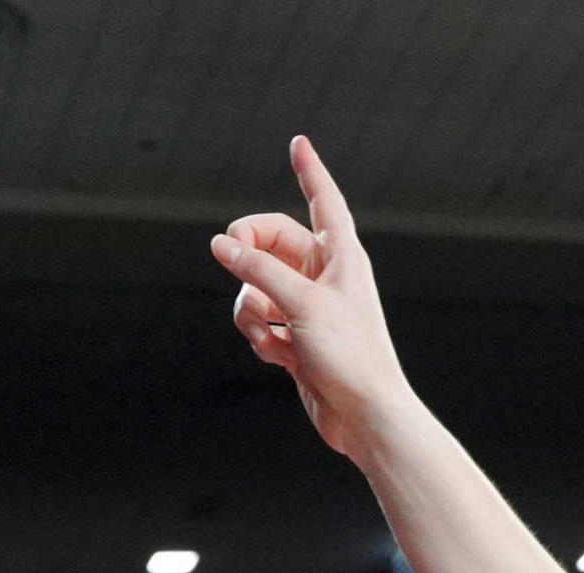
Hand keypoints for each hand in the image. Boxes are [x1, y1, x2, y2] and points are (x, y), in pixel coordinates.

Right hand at [212, 142, 409, 461]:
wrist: (364, 418)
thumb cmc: (350, 357)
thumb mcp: (301, 304)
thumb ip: (258, 269)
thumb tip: (219, 244)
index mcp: (341, 256)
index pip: (322, 201)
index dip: (309, 172)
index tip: (299, 143)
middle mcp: (325, 275)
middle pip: (268, 241)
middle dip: (246, 255)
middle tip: (229, 258)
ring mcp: (307, 306)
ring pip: (255, 284)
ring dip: (250, 308)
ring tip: (270, 334)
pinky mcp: (295, 336)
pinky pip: (259, 319)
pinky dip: (260, 335)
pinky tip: (276, 356)